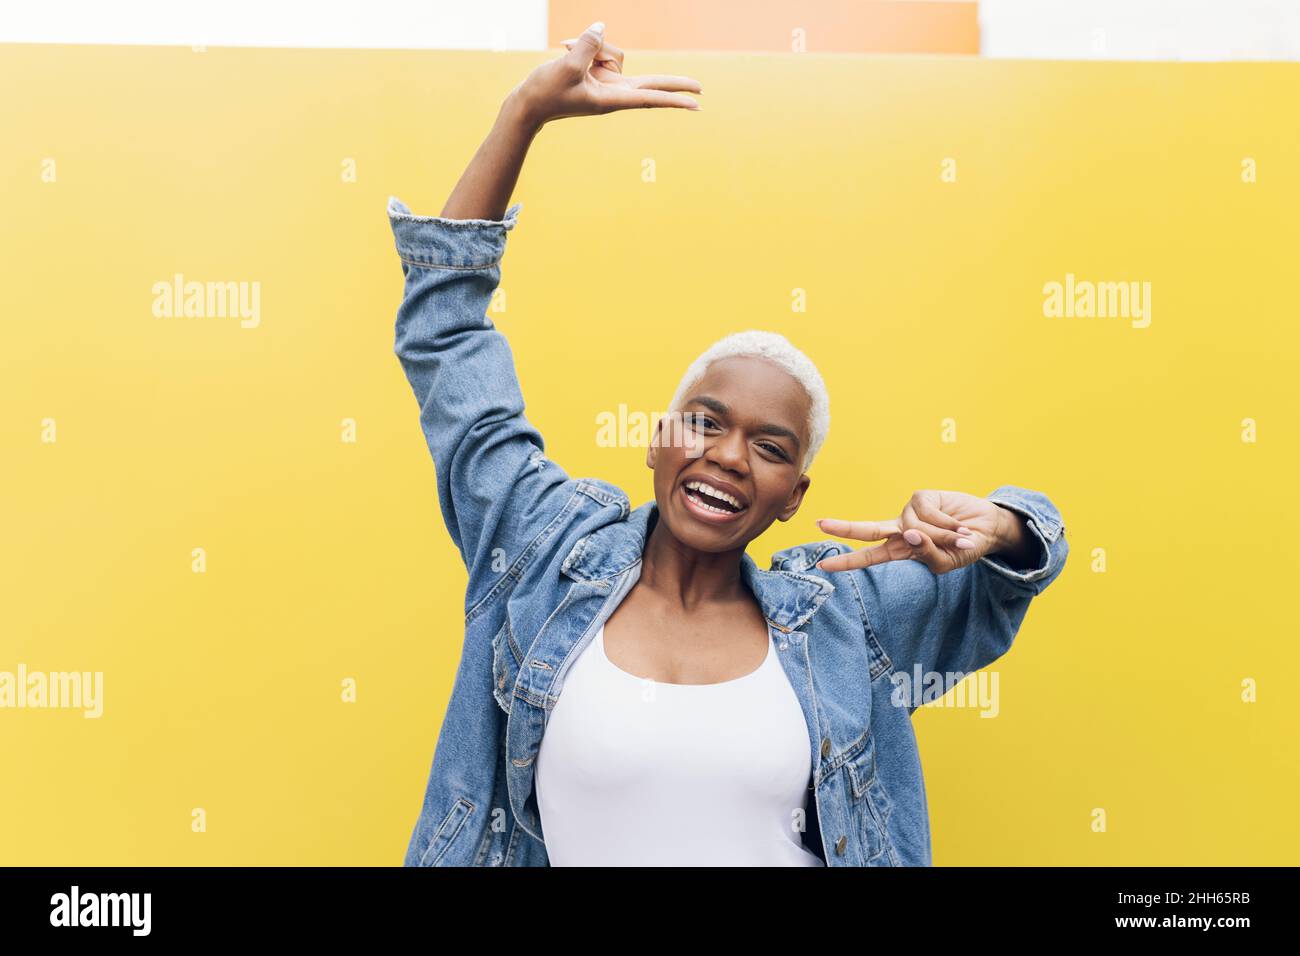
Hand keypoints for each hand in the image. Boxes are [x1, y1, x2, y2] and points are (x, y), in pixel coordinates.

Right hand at [512, 21, 701, 125]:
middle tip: (702, 89)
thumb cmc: (546, 92)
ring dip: (592, 47)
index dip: (673, 98)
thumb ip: (588, 45)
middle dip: (674, 84)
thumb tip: (601, 27)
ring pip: (615, 53)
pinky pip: (602, 49)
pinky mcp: (599, 72)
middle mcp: (614, 91)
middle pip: (651, 83)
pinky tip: (567, 48)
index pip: (649, 97)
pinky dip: (587, 47)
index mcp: (611, 100)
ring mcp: (608, 82)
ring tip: (567, 51)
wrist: (529, 102)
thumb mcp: (567, 65)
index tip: (695, 104)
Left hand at [813, 490, 1021, 574]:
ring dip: (940, 536)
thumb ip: (927, 553)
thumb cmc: (964, 549)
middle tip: (819, 524)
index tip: (822, 566)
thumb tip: (909, 534)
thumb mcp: (946, 562)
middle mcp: (900, 530)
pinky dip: (946, 524)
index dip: (847, 562)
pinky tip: (958, 525)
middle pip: (868, 530)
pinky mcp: (922, 497)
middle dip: (843, 528)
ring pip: (914, 527)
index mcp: (901, 550)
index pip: (869, 557)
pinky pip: (928, 514)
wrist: (987, 530)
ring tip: (960, 538)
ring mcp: (910, 512)